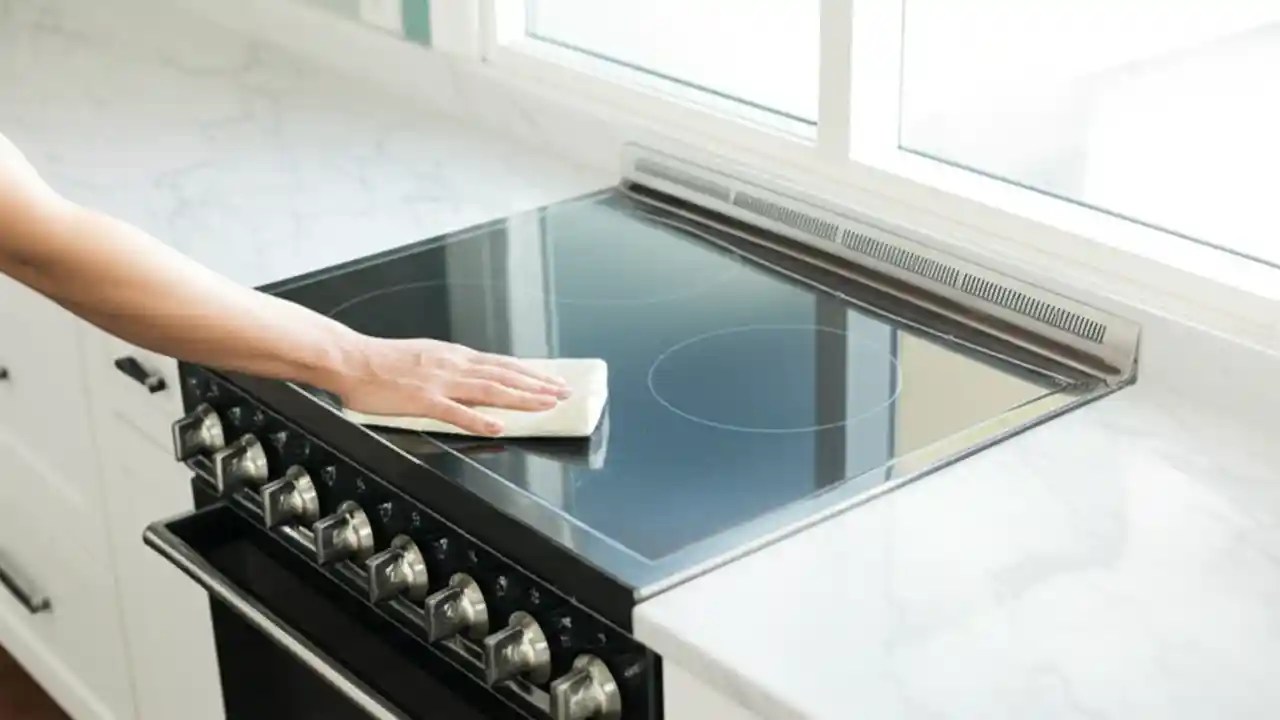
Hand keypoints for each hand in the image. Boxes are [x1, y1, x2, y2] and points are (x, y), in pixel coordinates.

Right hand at [324, 336, 570, 435]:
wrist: (352, 359)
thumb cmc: (383, 361)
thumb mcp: (427, 356)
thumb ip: (453, 367)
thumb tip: (477, 375)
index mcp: (455, 356)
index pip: (503, 364)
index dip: (531, 374)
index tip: (554, 380)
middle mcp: (454, 365)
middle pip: (505, 375)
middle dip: (538, 385)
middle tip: (564, 393)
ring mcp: (440, 382)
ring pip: (490, 389)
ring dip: (521, 398)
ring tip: (546, 405)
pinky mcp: (423, 399)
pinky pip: (456, 411)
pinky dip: (480, 418)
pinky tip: (499, 425)